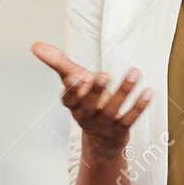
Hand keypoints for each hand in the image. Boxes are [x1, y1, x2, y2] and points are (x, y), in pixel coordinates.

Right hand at [31, 41, 151, 161]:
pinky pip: (130, 119)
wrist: (101, 139)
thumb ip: (57, 63)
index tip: (76, 77)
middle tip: (104, 75)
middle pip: (89, 105)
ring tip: (135, 72)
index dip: (73, 90)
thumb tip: (35, 45)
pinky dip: (139, 106)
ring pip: (112, 110)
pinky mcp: (120, 130)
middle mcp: (86, 116)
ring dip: (124, 91)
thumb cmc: (85, 101)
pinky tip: (148, 91)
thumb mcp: (72, 81)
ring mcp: (104, 125)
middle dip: (96, 90)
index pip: (69, 99)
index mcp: (73, 104)